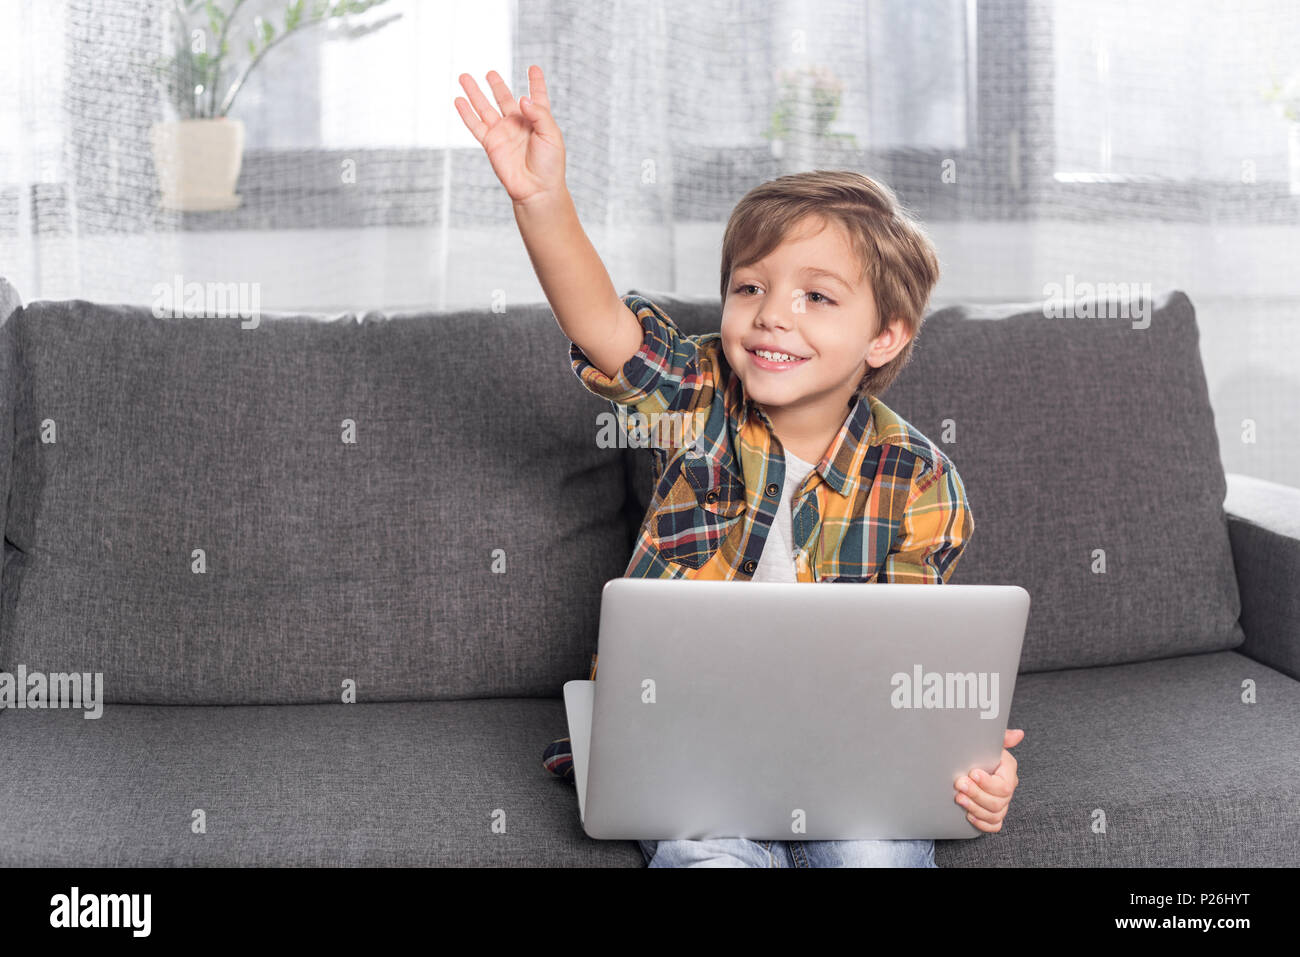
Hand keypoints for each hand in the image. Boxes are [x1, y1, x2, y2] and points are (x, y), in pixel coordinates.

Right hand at [454, 65, 565, 204]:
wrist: (537, 189)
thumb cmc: (550, 165)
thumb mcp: (551, 135)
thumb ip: (539, 114)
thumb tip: (521, 98)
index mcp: (538, 120)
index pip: (537, 97)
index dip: (535, 82)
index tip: (533, 68)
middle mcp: (518, 124)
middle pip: (505, 99)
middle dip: (497, 85)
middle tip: (490, 72)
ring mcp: (503, 133)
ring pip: (485, 108)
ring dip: (475, 93)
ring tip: (465, 77)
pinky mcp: (491, 143)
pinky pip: (475, 125)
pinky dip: (466, 113)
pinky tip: (459, 100)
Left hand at [954, 728, 1022, 832]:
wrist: (968, 763)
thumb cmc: (980, 751)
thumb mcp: (989, 742)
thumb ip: (1002, 738)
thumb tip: (1018, 734)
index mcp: (1008, 772)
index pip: (1005, 786)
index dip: (988, 783)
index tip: (972, 773)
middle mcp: (1007, 789)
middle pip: (998, 801)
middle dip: (977, 794)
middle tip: (959, 784)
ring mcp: (1002, 804)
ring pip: (995, 814)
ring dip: (975, 808)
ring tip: (959, 798)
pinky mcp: (993, 814)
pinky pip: (994, 825)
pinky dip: (982, 823)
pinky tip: (969, 815)